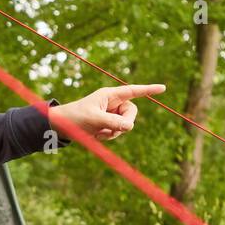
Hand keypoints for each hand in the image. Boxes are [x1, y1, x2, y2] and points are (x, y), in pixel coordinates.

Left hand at [49, 83, 165, 141]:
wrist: (61, 126)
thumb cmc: (75, 117)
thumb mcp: (94, 120)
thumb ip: (112, 123)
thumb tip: (130, 127)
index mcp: (110, 95)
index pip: (133, 91)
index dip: (148, 90)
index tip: (163, 88)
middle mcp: (112, 103)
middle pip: (131, 113)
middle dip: (124, 123)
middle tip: (112, 129)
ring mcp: (111, 114)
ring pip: (125, 125)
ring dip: (114, 132)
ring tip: (98, 132)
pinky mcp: (107, 124)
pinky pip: (117, 132)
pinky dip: (109, 136)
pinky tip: (96, 135)